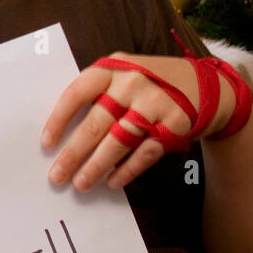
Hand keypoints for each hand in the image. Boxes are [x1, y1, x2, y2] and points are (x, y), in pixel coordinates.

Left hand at [41, 52, 232, 191]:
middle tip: (57, 176)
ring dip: (96, 166)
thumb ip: (99, 93)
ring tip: (81, 184)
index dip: (59, 119)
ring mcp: (155, 104)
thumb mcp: (124, 74)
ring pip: (118, 142)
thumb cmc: (151, 83)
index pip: (77, 92)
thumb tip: (64, 132)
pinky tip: (112, 182)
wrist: (207, 86)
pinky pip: (144, 153)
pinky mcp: (174, 125)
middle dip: (73, 154)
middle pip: (95, 124)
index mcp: (113, 68)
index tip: (46, 143)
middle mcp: (132, 83)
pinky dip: (126, 170)